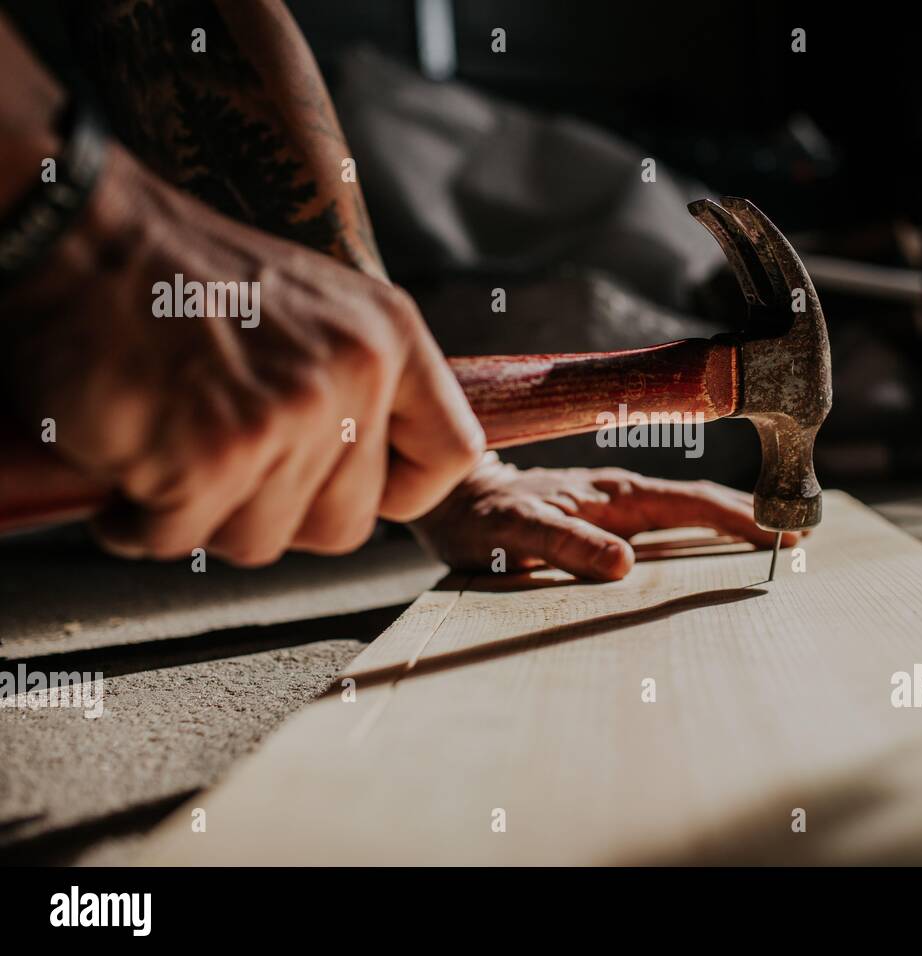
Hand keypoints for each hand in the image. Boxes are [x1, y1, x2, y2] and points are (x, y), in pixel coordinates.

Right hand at [1, 144, 483, 564]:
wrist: (82, 234)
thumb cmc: (183, 276)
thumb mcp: (315, 306)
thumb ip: (358, 384)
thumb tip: (375, 470)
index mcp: (390, 337)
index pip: (449, 458)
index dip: (396, 490)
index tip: (343, 485)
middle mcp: (355, 377)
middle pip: (346, 525)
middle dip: (278, 513)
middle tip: (223, 462)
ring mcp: (288, 418)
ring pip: (263, 541)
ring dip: (203, 515)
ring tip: (169, 445)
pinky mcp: (215, 455)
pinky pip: (183, 541)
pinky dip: (138, 520)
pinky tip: (127, 458)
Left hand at [411, 455, 801, 580]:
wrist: (448, 496)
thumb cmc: (480, 517)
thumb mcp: (518, 533)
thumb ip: (567, 546)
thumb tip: (624, 567)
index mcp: (615, 494)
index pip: (693, 504)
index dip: (740, 518)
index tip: (782, 530)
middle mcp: (622, 494)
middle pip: (703, 501)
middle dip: (752, 516)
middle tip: (800, 534)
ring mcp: (616, 502)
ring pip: (688, 508)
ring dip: (731, 520)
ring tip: (772, 535)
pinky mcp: (605, 514)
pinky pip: (665, 519)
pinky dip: (700, 526)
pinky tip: (711, 541)